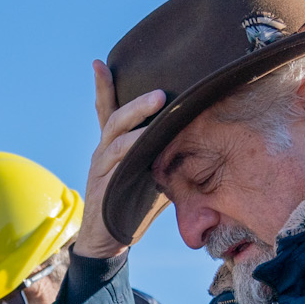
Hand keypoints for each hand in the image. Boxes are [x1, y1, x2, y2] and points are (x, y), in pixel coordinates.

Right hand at [77, 60, 166, 259]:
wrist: (107, 241)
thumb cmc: (133, 206)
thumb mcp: (153, 177)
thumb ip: (169, 159)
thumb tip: (204, 144)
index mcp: (113, 146)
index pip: (106, 111)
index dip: (103, 87)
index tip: (100, 62)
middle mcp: (103, 151)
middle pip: (114, 117)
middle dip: (136, 102)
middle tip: (160, 91)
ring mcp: (100, 167)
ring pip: (116, 135)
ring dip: (138, 119)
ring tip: (159, 104)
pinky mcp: (102, 184)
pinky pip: (117, 161)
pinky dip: (132, 148)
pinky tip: (145, 141)